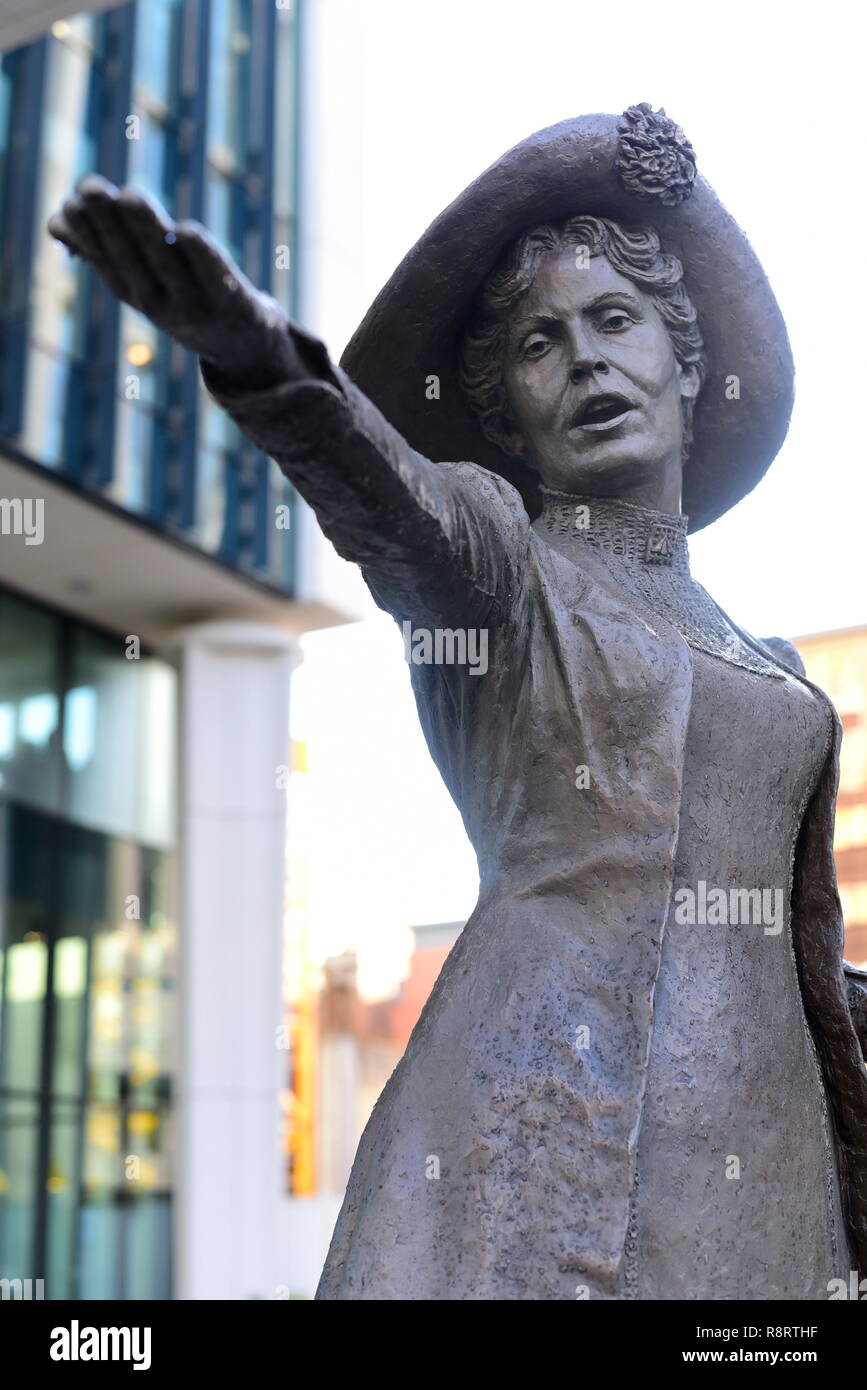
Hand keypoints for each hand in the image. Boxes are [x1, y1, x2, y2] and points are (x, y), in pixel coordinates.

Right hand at [47, 174, 300, 389]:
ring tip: (129, 196)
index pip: (107, 263)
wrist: (246, 346)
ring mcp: (197, 307)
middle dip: (110, 225)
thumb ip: (104, 250)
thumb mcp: (143, 280)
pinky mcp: (234, 304)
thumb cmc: (186, 298)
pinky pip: (215, 277)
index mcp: (136, 296)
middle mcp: (161, 306)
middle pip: (132, 262)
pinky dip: (200, 256)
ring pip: (168, 265)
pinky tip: (184, 230)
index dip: (88, 234)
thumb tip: (53, 221)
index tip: (71, 202)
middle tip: (89, 189)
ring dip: (147, 230)